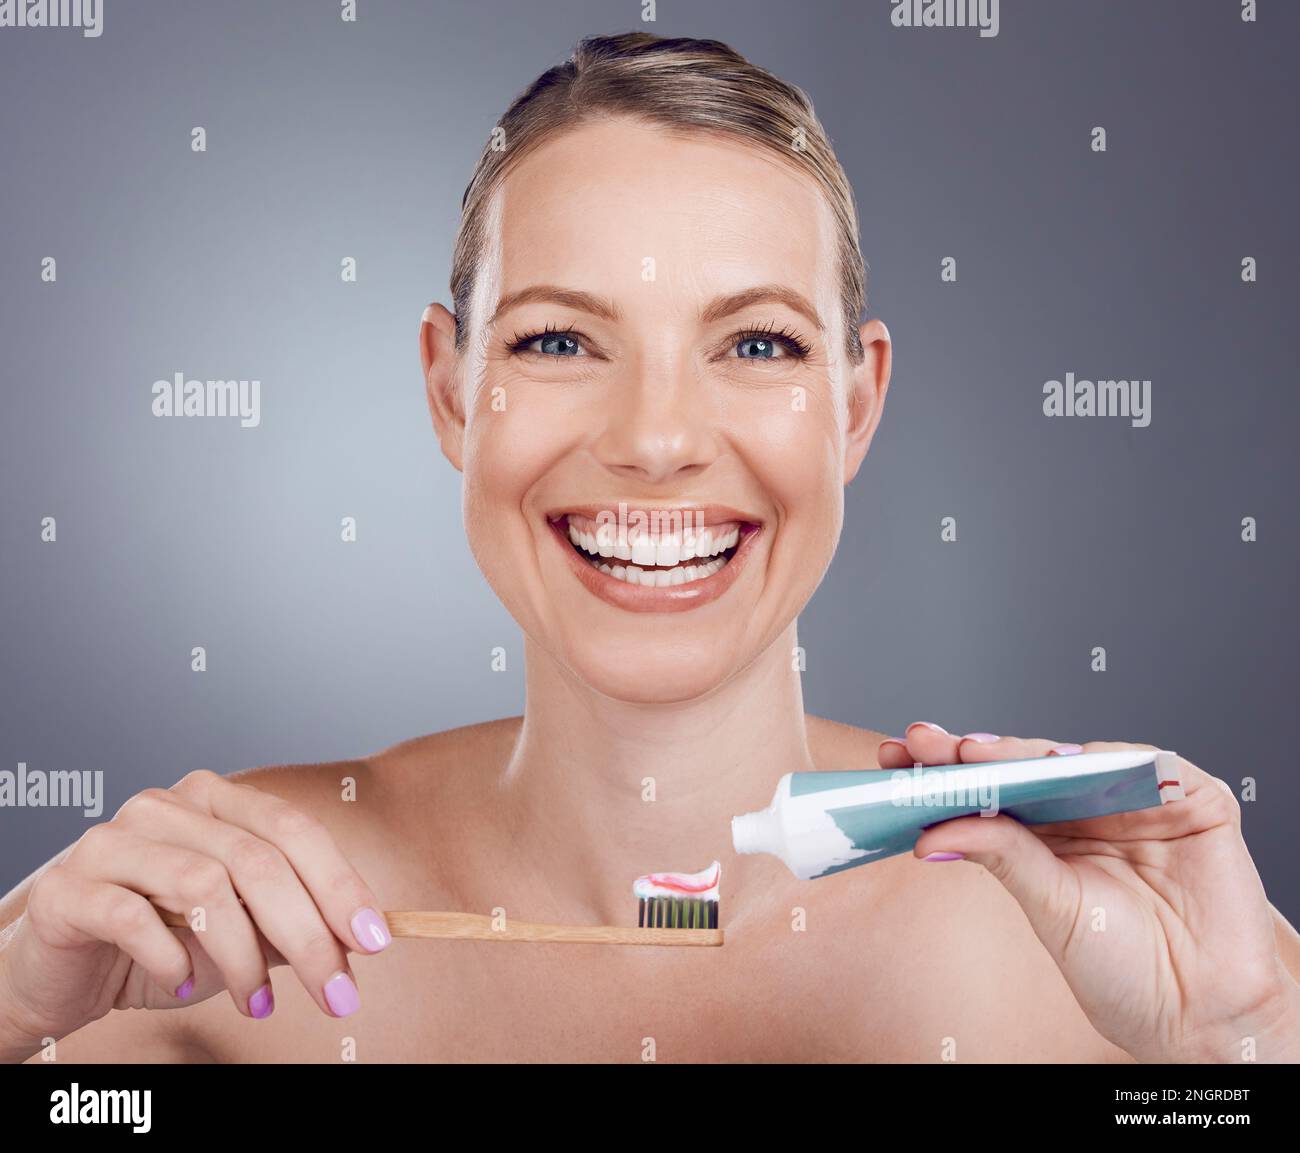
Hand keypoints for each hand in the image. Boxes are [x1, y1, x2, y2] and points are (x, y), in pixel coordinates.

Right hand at [0, 770, 390, 1060]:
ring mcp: (113, 840)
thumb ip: (293, 926)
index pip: (294, 831)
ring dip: (243, 957)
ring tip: (259, 1003)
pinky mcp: (68, 886)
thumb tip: (360, 940)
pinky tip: (183, 984)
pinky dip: (169, 956)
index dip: (340, 885)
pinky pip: (132, 917)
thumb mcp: (241, 935)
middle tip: (337, 994)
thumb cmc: (160, 943)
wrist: (62, 971)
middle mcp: (166, 806)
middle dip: (308, 934)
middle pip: (257, 861)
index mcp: (215, 800)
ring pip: (203, 884)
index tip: (376, 941)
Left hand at [877, 724, 1299, 1061]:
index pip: (988, 786)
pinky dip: (1114, 760)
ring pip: (1078, 756)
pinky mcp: (1195, 800)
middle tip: (925, 744)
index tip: (896, 759)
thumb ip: (1002, 858)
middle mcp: (1088, 806)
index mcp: (1046, 831)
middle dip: (972, 750)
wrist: (1200, 1014)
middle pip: (1024, 762)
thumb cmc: (1123, 967)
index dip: (944, 769)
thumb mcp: (1049, 908)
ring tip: (978, 753)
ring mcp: (1139, 799)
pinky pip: (1154, 767)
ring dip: (1027, 750)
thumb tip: (930, 831)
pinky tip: (1072, 763)